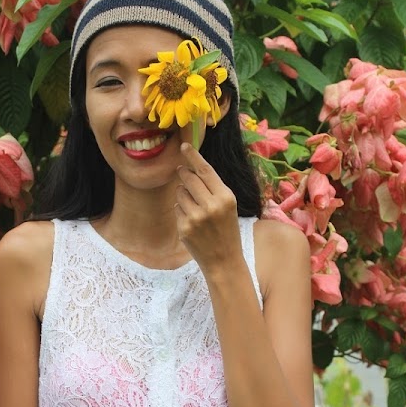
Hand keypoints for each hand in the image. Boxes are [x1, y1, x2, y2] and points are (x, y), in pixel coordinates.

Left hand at [175, 142, 241, 272]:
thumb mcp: (228, 206)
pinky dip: (181, 211)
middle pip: (189, 178)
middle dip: (183, 173)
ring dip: (182, 195)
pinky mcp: (184, 228)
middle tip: (181, 172)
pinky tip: (192, 221)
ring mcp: (196, 217)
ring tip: (195, 207)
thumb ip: (212, 188)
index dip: (193, 156)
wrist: (224, 260)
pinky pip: (177, 209)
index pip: (206, 171)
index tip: (184, 146)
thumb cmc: (227, 230)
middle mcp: (211, 206)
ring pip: (180, 193)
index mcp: (226, 197)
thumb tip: (189, 170)